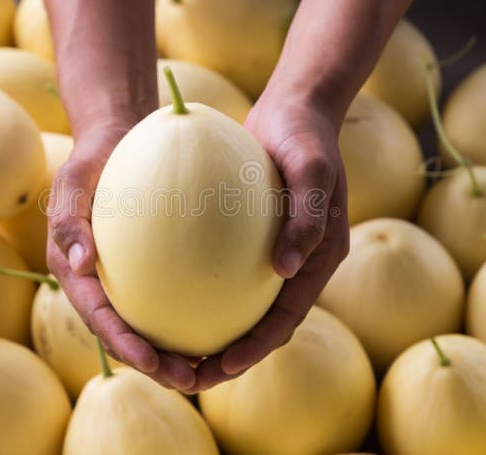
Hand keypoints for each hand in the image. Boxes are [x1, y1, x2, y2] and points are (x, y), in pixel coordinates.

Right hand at [46, 120, 197, 390]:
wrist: (114, 142)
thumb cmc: (93, 159)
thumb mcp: (73, 179)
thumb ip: (69, 219)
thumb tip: (80, 266)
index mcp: (73, 272)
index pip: (99, 317)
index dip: (123, 345)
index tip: (153, 363)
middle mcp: (96, 283)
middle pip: (123, 334)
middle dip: (153, 364)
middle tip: (189, 380)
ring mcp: (120, 278)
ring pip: (146, 324)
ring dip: (172, 352)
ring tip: (209, 370)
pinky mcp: (144, 267)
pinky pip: (166, 296)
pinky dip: (187, 316)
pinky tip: (222, 324)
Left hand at [187, 91, 351, 391]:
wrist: (296, 111)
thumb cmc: (306, 136)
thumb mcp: (312, 168)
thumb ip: (306, 218)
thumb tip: (285, 269)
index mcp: (320, 259)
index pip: (286, 318)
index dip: (256, 348)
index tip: (221, 367)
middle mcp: (299, 263)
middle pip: (264, 324)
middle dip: (231, 356)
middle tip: (190, 375)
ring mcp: (277, 251)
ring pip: (244, 305)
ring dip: (216, 332)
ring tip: (174, 350)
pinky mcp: (254, 237)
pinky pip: (228, 272)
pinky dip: (204, 291)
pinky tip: (166, 293)